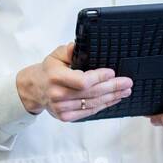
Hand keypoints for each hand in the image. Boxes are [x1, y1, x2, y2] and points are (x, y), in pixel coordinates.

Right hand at [15, 42, 132, 121]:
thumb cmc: (48, 70)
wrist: (34, 89)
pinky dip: (103, 105)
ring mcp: (62, 108)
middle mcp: (58, 95)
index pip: (82, 81)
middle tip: (127, 83)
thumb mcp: (56, 55)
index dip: (99, 78)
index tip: (112, 72)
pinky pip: (89, 112)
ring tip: (125, 91)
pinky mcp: (66, 117)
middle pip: (91, 93)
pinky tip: (113, 99)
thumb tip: (78, 46)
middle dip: (113, 87)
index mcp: (55, 78)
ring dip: (112, 97)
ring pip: (93, 104)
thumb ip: (69, 50)